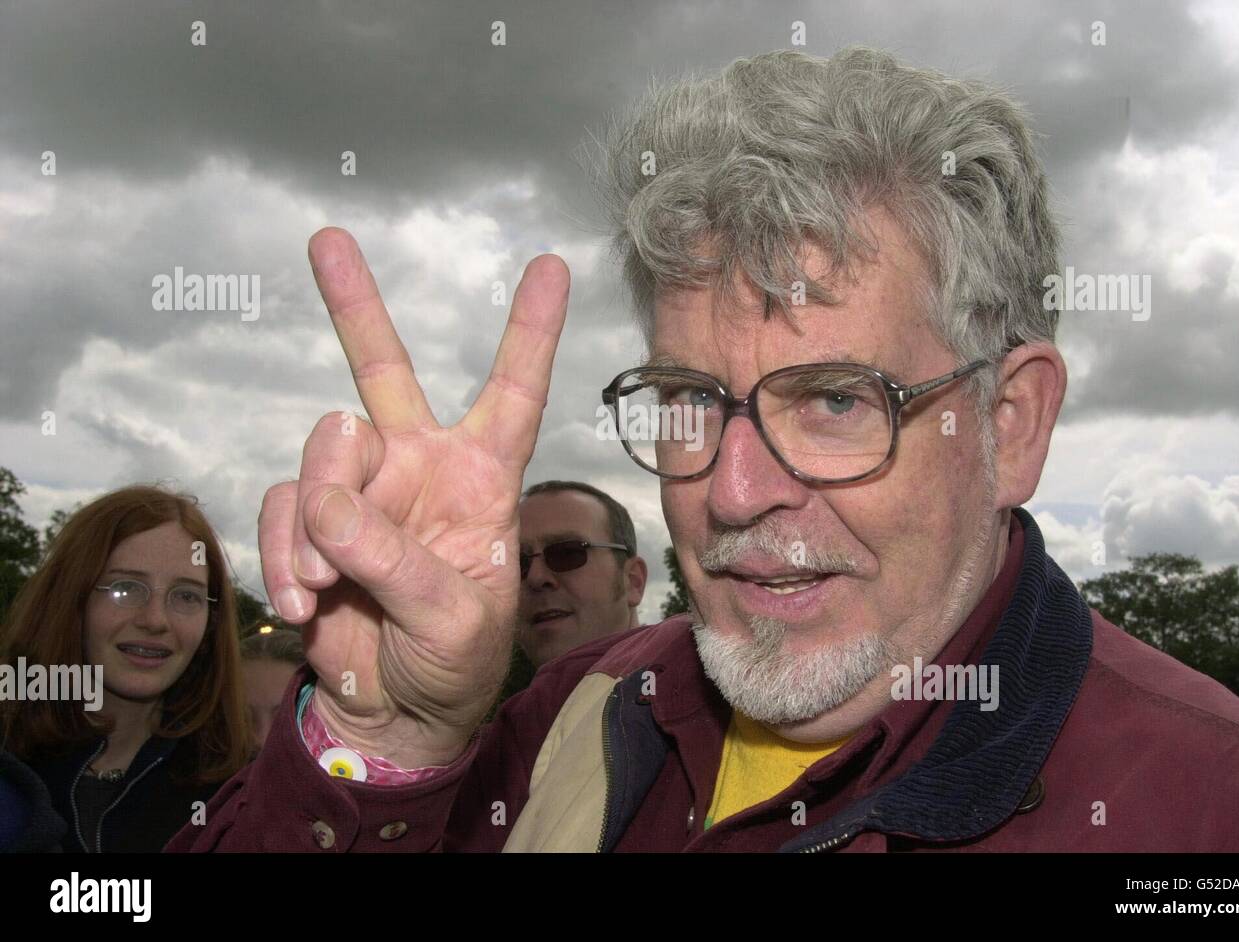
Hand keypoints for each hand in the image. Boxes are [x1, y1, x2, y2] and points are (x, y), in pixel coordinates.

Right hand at [258, 227, 568, 766]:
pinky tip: (306, 602)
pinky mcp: (308, 520)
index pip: (515, 393)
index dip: (531, 332)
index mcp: (483, 477)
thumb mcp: (454, 619)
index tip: (551, 265)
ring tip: (328, 585)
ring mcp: (361, 489)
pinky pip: (281, 506)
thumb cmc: (456, 660)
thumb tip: (326, 505)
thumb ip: (395, 561)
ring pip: (324, 449)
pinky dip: (285, 555)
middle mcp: (421, 465)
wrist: (398, 711)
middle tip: (328, 239)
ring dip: (318, 522)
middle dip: (356, 304)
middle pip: (385, 370)